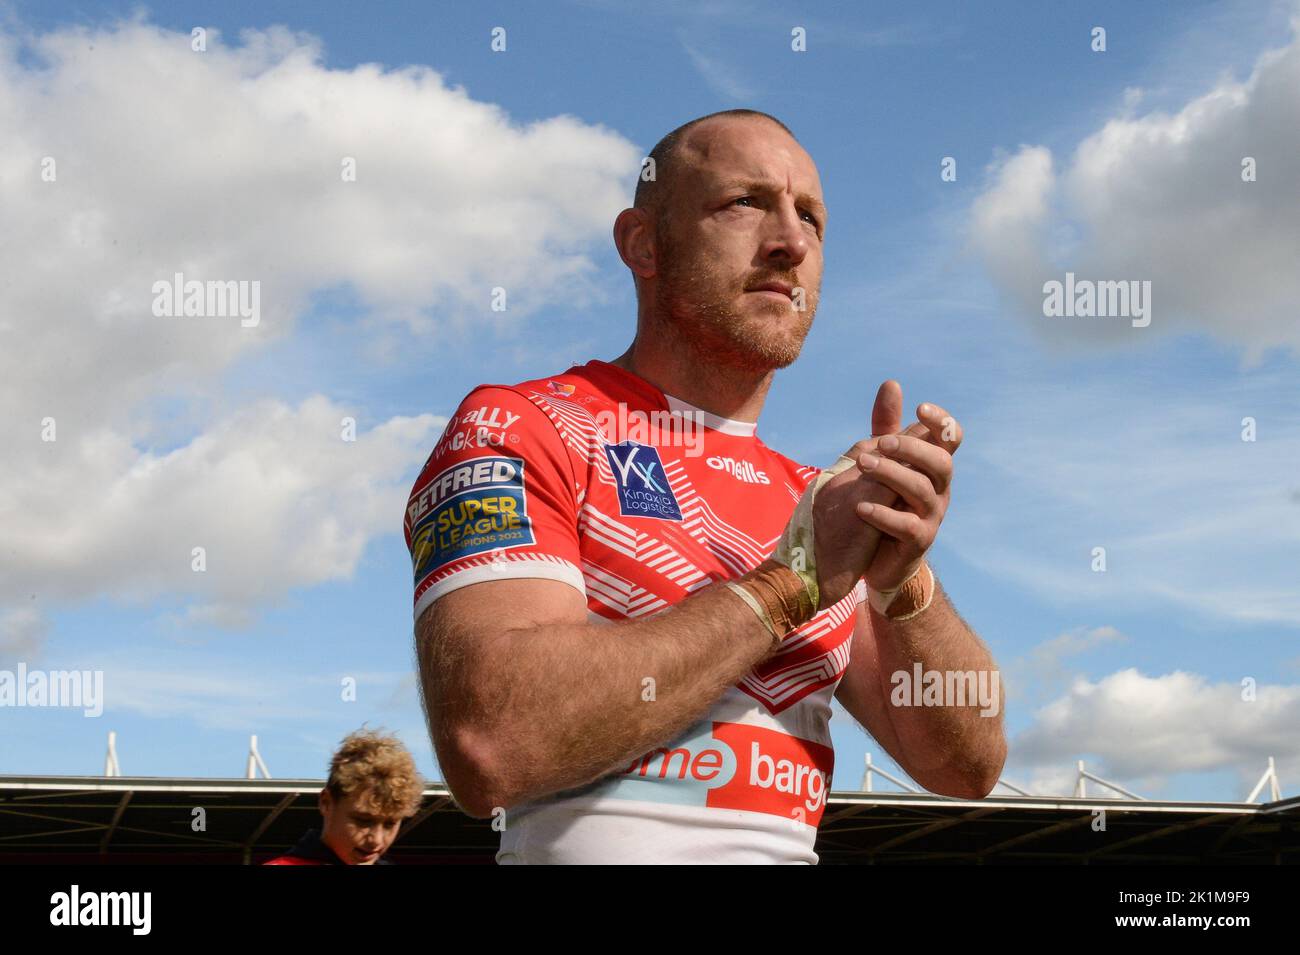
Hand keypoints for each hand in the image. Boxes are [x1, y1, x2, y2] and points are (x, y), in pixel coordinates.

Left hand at [807, 394, 930, 609]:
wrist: (877, 557)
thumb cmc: (885, 501)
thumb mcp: (884, 460)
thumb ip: (888, 426)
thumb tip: (892, 383)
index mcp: (932, 466)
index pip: (950, 439)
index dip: (942, 422)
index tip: (921, 408)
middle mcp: (938, 489)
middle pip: (941, 463)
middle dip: (913, 449)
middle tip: (882, 443)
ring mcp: (930, 516)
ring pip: (923, 491)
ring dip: (893, 475)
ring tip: (862, 465)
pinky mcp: (917, 542)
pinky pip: (908, 526)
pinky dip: (884, 514)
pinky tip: (860, 506)